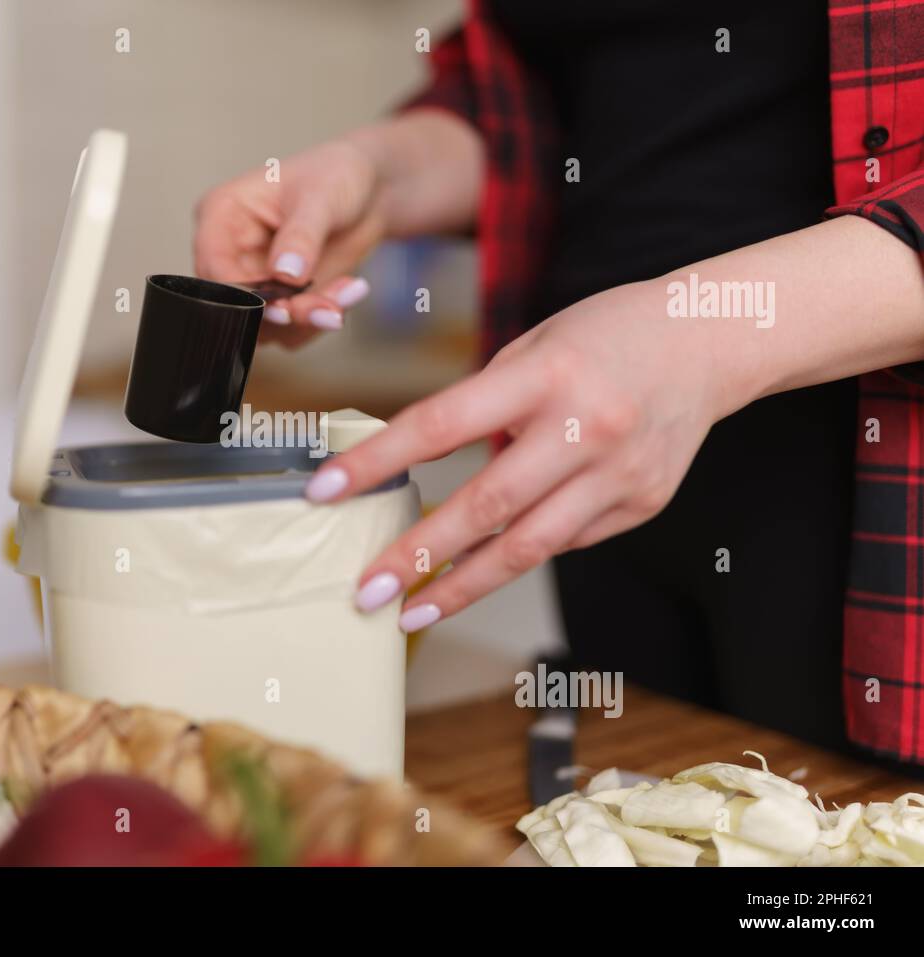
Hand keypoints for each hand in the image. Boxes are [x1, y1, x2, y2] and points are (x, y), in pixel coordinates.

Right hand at [193, 137, 385, 347]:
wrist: (370, 193)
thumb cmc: (336, 175)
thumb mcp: (321, 197)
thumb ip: (301, 236)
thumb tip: (285, 273)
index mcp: (222, 215)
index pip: (212, 267)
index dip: (242, 295)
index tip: (282, 309)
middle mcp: (230, 253)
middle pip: (235, 305)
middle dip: (284, 313)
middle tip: (329, 309)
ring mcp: (253, 281)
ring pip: (264, 326)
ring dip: (308, 318)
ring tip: (349, 290)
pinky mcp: (279, 302)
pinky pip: (291, 331)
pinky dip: (322, 318)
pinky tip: (349, 289)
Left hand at [306, 279, 735, 630]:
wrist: (708, 341)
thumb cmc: (605, 337)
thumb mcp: (532, 349)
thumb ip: (481, 406)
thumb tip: (419, 465)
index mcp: (543, 374)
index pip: (441, 425)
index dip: (378, 462)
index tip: (326, 491)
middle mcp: (583, 427)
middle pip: (485, 505)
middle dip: (417, 555)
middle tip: (366, 591)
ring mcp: (619, 473)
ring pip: (527, 547)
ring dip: (462, 587)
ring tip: (413, 612)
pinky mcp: (642, 504)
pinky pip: (566, 542)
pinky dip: (521, 554)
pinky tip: (487, 568)